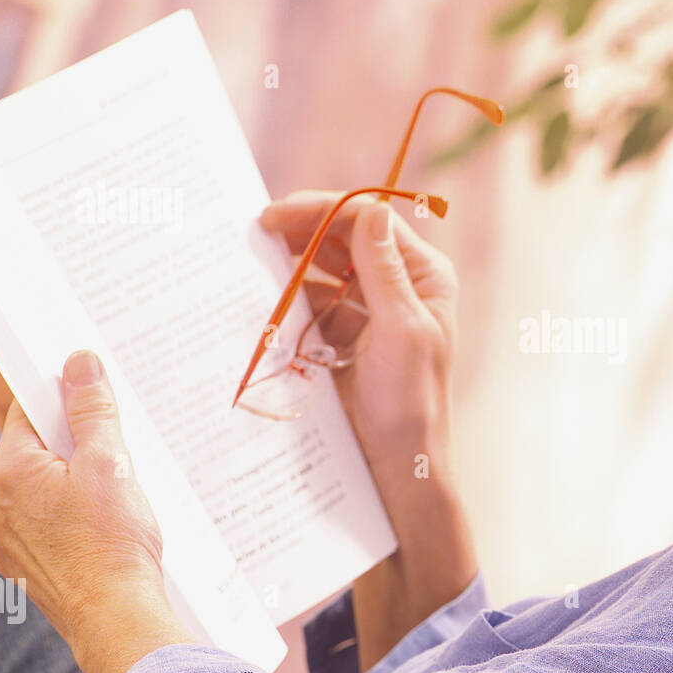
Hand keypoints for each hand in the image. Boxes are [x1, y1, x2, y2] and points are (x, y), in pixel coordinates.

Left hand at [0, 350, 190, 672]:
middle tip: (117, 460)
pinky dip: (72, 521)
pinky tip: (103, 532)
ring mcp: (7, 539)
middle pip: (37, 451)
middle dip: (76, 449)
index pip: (28, 410)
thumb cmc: (112, 544)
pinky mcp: (26, 565)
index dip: (62, 399)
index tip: (88, 397)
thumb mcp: (111, 462)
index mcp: (10, 470)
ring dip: (75, 486)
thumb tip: (80, 365)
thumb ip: (92, 410)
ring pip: (43, 490)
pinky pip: (47, 525)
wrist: (115, 616)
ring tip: (115, 505)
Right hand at [260, 191, 457, 452]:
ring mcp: (367, 310)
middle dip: (300, 231)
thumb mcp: (400, 331)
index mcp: (423, 275)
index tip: (274, 215)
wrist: (396, 463)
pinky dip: (284, 298)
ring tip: (249, 258)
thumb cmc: (411, 400)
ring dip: (288, 263)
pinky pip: (308, 305)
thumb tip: (370, 209)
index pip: (369, 222)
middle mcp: (397, 285)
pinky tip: (258, 295)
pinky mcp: (340, 336)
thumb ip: (382, 271)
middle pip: (342, 240)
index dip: (323, 210)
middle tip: (252, 229)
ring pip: (321, 270)